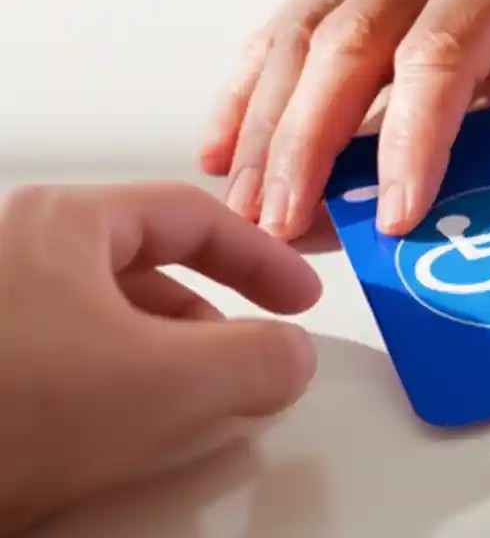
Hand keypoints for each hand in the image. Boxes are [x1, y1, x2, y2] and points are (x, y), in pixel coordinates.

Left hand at [0, 183, 319, 532]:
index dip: (263, 258)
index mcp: (64, 223)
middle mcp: (17, 248)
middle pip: (148, 265)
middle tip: (247, 362)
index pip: (193, 216)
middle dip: (210, 318)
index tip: (299, 298)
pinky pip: (63, 354)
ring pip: (103, 315)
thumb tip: (289, 356)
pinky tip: (114, 434)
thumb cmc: (4, 412)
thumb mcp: (166, 384)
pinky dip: (110, 384)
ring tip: (185, 410)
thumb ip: (257, 359)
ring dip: (161, 358)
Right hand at [199, 0, 489, 238]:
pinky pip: (277, 29)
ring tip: (249, 209)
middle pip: (346, 49)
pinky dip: (245, 93)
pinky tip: (223, 150)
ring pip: (298, 41)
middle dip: (308, 148)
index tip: (394, 214)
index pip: (439, 59)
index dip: (409, 140)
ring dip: (265, 132)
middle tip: (285, 228)